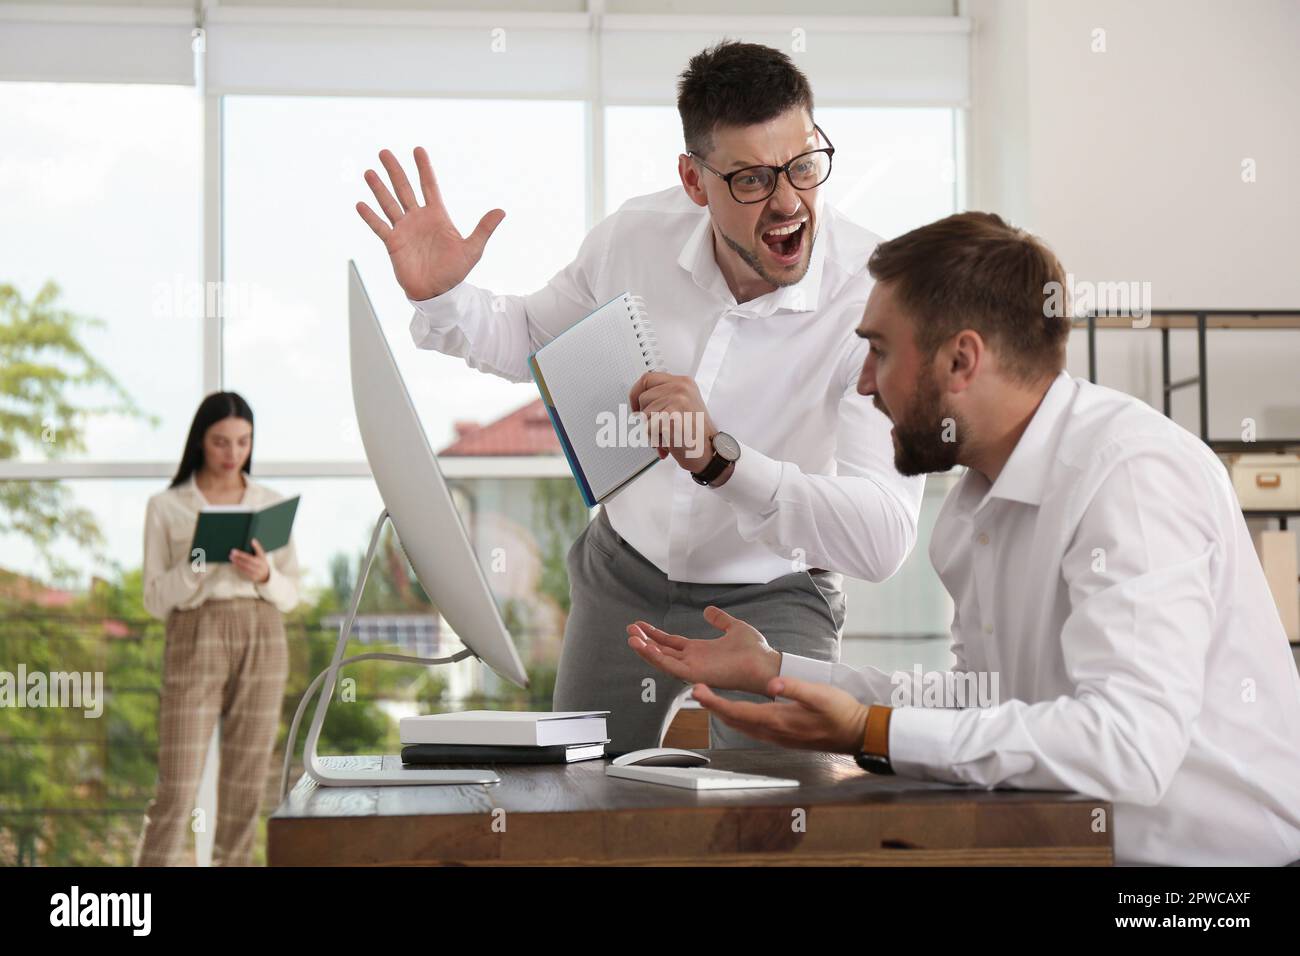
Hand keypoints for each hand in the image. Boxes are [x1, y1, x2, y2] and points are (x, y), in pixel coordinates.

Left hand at [230, 538, 270, 584]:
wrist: (266, 574)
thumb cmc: (262, 562)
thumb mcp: (262, 554)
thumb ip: (257, 547)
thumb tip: (253, 540)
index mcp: (261, 560)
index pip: (249, 557)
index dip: (241, 554)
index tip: (234, 550)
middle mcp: (259, 567)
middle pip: (246, 562)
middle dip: (238, 558)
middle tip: (232, 553)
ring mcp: (256, 572)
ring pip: (244, 567)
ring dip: (237, 562)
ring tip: (231, 557)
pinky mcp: (252, 577)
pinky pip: (244, 572)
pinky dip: (238, 568)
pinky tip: (234, 564)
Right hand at [356, 147, 505, 300]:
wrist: (438, 293)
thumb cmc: (455, 272)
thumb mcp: (472, 249)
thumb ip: (484, 229)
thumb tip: (501, 211)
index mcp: (437, 216)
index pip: (429, 186)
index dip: (424, 168)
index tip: (418, 150)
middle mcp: (418, 219)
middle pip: (405, 189)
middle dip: (395, 171)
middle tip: (385, 152)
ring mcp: (404, 230)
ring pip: (389, 204)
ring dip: (379, 189)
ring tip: (369, 172)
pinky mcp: (393, 243)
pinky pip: (380, 227)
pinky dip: (370, 216)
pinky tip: (361, 204)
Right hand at [626, 605, 781, 696]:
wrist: (765, 662)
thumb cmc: (755, 650)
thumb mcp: (734, 628)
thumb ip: (720, 620)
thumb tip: (709, 611)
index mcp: (700, 651)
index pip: (672, 643)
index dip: (656, 635)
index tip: (641, 626)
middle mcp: (694, 661)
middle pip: (662, 651)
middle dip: (645, 642)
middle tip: (630, 630)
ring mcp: (694, 669)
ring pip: (663, 660)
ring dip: (646, 650)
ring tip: (631, 638)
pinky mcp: (696, 674)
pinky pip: (671, 667)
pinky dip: (657, 658)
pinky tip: (645, 648)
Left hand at [627, 371, 716, 473]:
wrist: (711, 453)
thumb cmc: (697, 434)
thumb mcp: (683, 406)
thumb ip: (664, 398)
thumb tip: (638, 400)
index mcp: (684, 382)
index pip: (648, 378)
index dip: (637, 393)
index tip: (637, 407)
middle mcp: (681, 388)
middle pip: (643, 397)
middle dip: (644, 416)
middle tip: (656, 428)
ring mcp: (677, 400)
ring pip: (644, 414)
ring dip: (651, 430)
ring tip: (667, 436)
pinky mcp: (671, 416)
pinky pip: (648, 427)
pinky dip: (654, 439)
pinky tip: (668, 442)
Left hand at [692, 677, 869, 753]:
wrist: (857, 734)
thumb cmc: (840, 712)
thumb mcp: (820, 694)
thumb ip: (795, 688)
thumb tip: (772, 683)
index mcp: (778, 720)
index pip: (737, 711)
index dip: (715, 702)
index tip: (698, 691)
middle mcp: (773, 732)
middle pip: (734, 720)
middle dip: (712, 707)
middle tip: (696, 692)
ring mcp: (777, 737)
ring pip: (742, 726)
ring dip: (723, 713)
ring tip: (709, 700)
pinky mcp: (782, 737)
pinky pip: (752, 729)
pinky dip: (738, 719)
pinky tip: (736, 713)